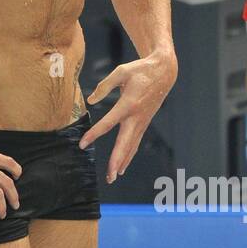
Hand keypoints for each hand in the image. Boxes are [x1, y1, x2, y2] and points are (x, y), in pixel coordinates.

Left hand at [80, 50, 177, 183]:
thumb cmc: (141, 70)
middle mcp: (136, 117)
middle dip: (117, 161)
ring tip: (114, 177)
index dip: (94, 134)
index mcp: (129, 104)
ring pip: (132, 146)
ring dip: (123, 162)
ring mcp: (142, 122)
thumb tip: (91, 101)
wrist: (164, 73)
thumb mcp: (121, 71)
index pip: (108, 123)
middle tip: (110, 176)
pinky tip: (123, 165)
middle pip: (125, 143)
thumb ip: (104, 86)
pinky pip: (135, 142)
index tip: (82, 144)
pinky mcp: (144, 123)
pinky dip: (129, 155)